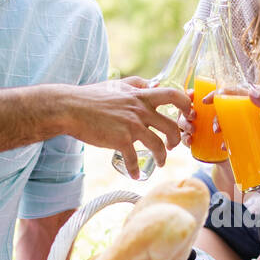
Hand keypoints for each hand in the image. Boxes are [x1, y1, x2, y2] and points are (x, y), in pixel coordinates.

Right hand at [68, 79, 192, 174]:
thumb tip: (152, 83)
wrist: (70, 108)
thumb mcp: (116, 85)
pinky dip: (136, 170)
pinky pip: (135, 160)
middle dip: (176, 140)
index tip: (188, 116)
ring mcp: (132, 126)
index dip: (186, 105)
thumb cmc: (91, 96)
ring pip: (158, 146)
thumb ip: (136, 84)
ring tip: (160, 163)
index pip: (173, 95)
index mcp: (141, 96)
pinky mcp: (121, 140)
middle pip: (171, 127)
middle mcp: (140, 110)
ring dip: (162, 158)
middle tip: (172, 146)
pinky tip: (135, 175)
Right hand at [189, 81, 259, 160]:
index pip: (233, 91)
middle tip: (215, 127)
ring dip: (221, 126)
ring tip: (218, 134)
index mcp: (256, 95)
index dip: (218, 94)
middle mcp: (251, 106)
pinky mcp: (251, 132)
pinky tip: (224, 146)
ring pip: (229, 120)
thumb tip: (251, 92)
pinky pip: (236, 133)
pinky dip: (228, 139)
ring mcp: (250, 120)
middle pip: (228, 106)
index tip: (207, 100)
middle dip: (217, 114)